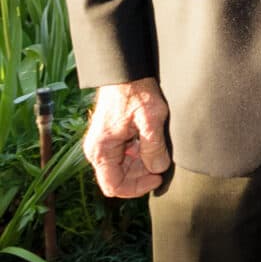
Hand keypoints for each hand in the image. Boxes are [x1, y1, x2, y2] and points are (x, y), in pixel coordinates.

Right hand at [82, 78, 171, 196]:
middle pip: (119, 178)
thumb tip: (158, 169)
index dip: (137, 188)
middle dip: (142, 175)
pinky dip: (139, 154)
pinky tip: (151, 142)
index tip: (158, 178)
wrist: (126, 73)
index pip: (114, 187)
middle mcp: (97, 151)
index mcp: (102, 151)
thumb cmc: (136, 93)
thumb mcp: (150, 119)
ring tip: (159, 150)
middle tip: (162, 162)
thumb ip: (153, 147)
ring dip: (142, 164)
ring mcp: (103, 145)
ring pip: (122, 168)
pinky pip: (123, 156)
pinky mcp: (110, 139)